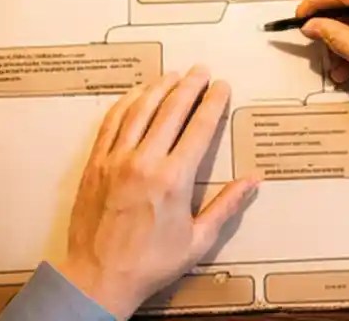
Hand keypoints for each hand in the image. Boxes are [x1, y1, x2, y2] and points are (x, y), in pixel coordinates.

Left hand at [55, 67, 259, 318]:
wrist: (99, 277)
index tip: (221, 87)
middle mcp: (145, 162)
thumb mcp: (198, 240)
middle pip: (171, 110)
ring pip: (140, 109)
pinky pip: (112, 123)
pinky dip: (126, 103)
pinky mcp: (96, 164)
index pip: (200, 127)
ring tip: (174, 74)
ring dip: (159, 87)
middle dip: (190, 86)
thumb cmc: (149, 263)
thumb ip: (226, 205)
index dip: (213, 102)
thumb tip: (252, 181)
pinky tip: (137, 93)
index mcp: (174, 179)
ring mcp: (116, 160)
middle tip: (201, 71)